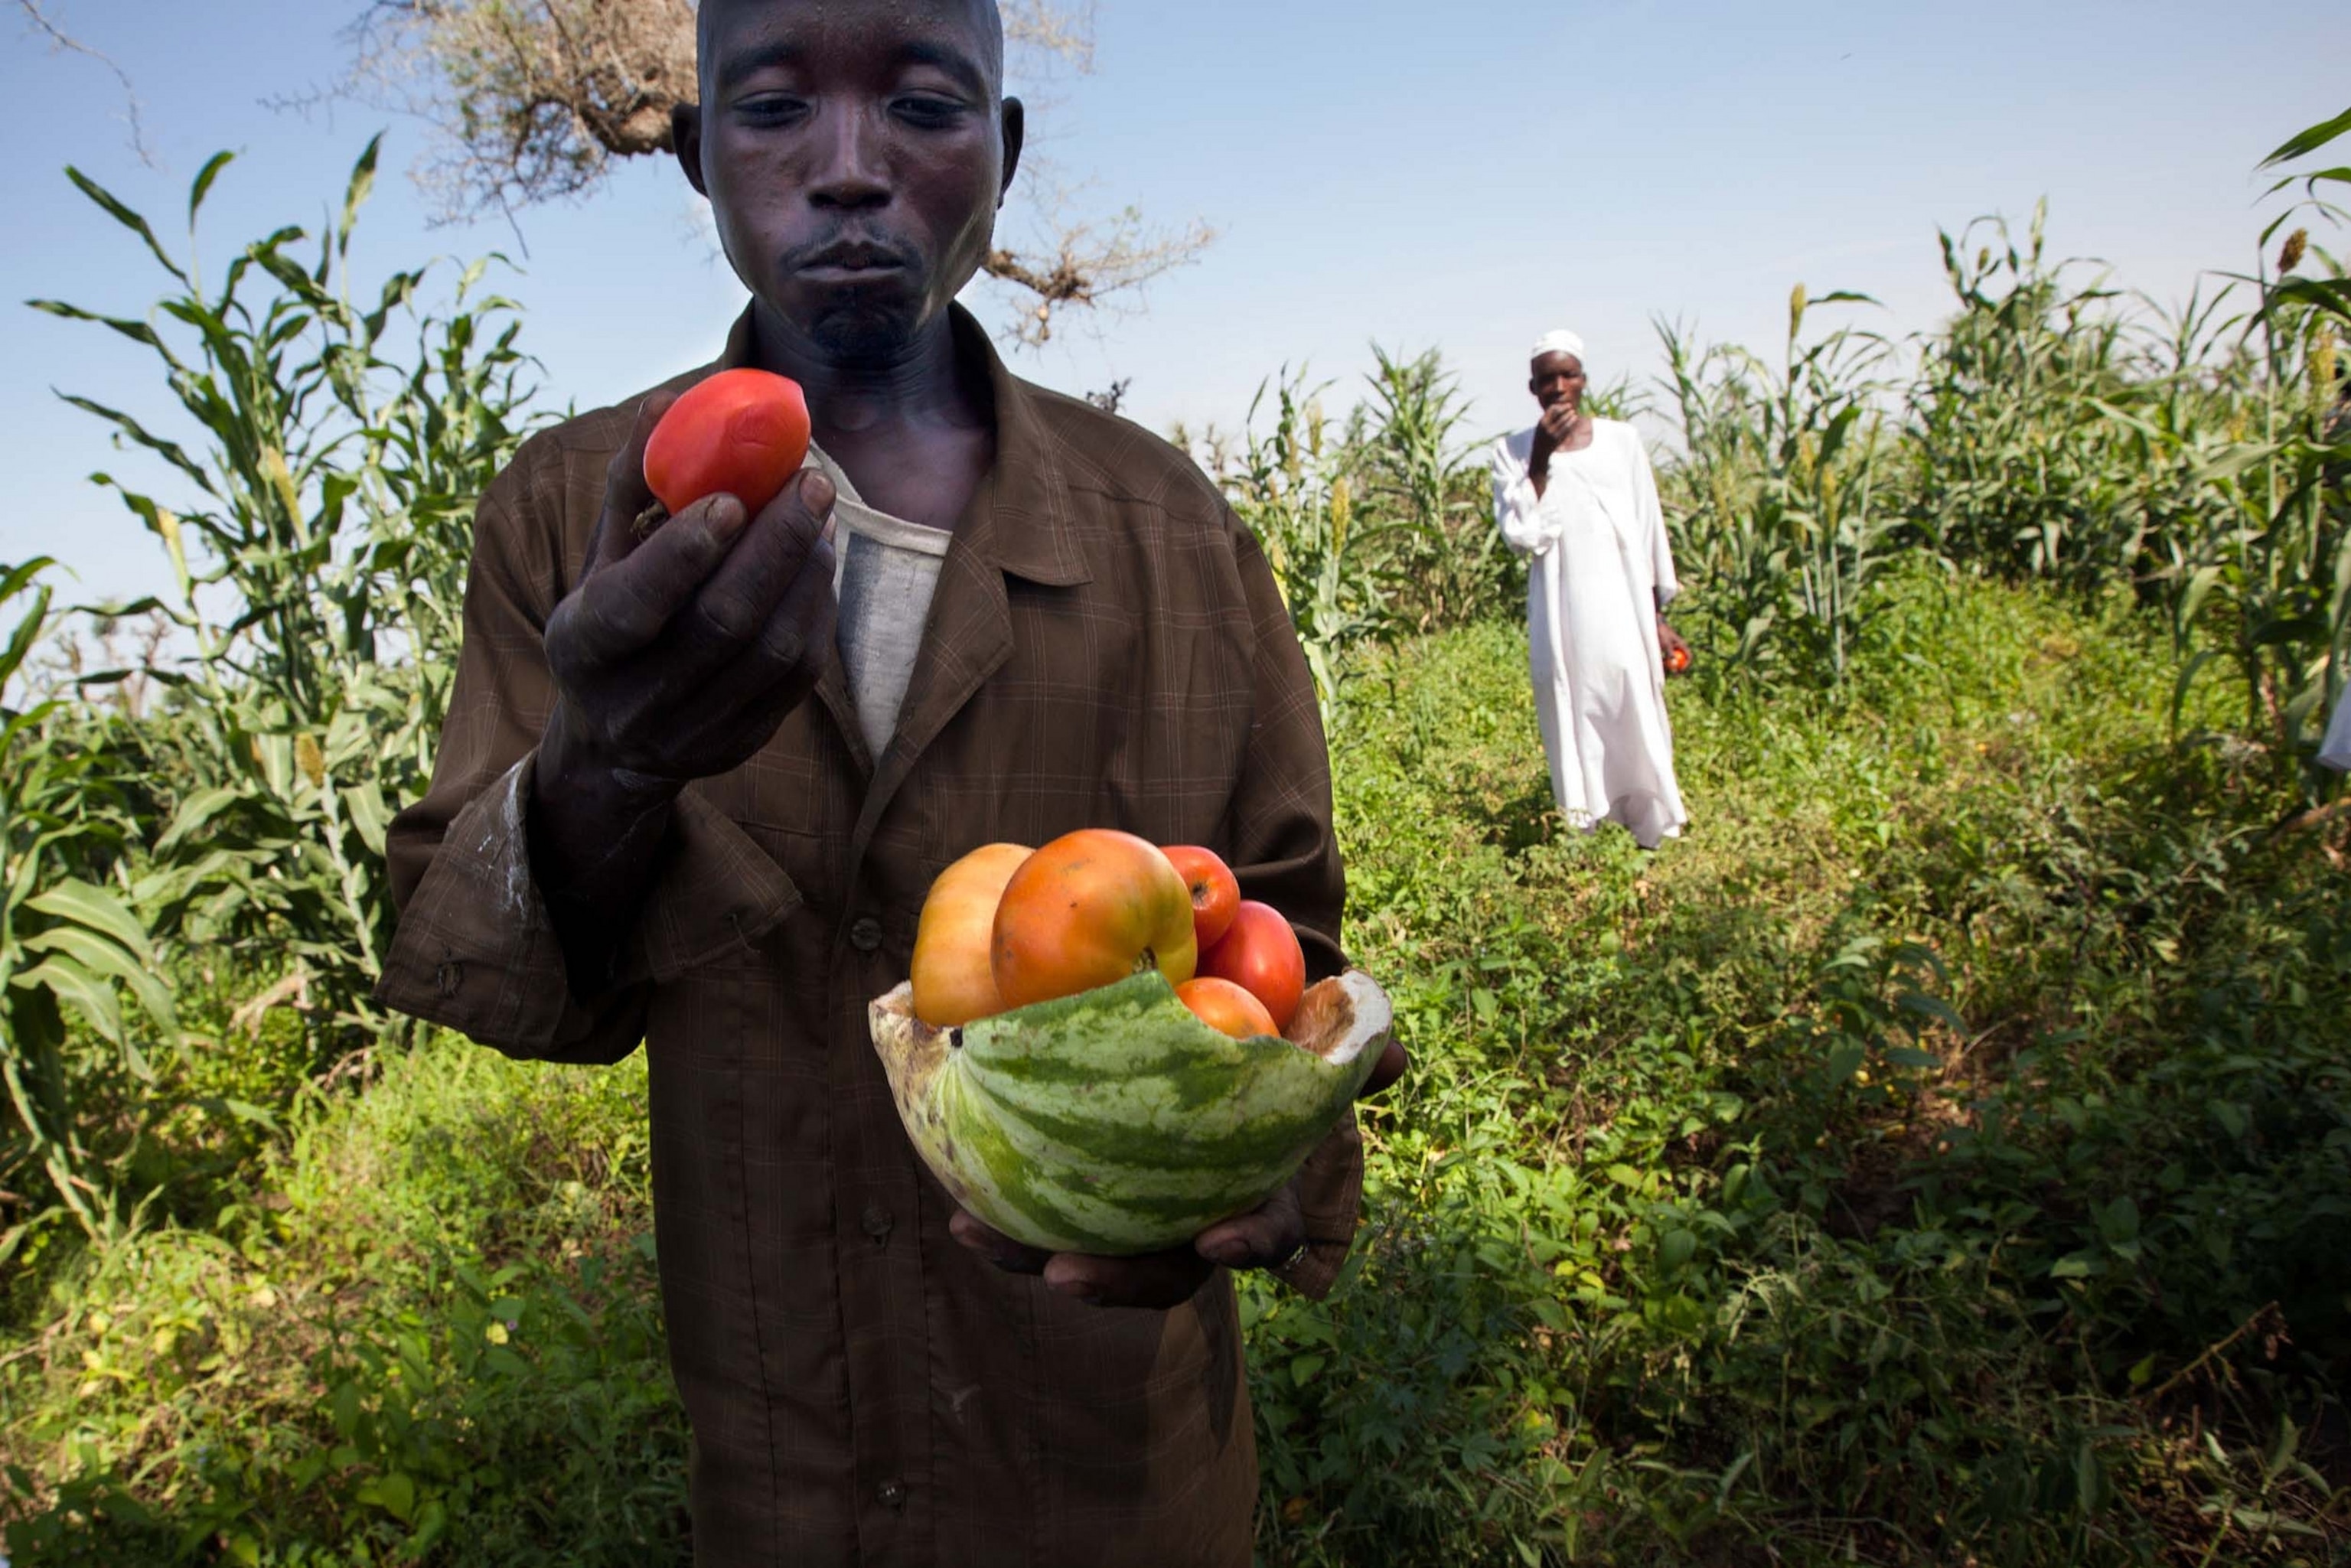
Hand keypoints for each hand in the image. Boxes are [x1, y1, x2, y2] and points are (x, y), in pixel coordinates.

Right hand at [540, 392, 838, 794]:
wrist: (614, 743)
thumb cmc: (610, 620)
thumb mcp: (601, 558)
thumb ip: (633, 484)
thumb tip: (669, 401)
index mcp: (584, 646)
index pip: (635, 603)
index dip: (685, 551)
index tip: (732, 496)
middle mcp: (635, 698)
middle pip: (722, 622)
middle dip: (775, 545)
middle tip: (811, 481)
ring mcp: (693, 731)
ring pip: (771, 650)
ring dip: (806, 572)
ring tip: (821, 513)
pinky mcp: (742, 743)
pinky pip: (798, 674)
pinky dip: (817, 609)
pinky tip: (820, 561)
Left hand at [951, 1031, 1408, 1309]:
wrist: (1215, 1021)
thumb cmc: (1271, 1041)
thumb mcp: (1315, 1042)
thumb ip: (1352, 1052)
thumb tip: (1393, 1058)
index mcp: (1259, 1195)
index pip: (1262, 1236)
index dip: (1247, 1245)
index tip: (1218, 1238)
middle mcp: (1195, 1219)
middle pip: (1160, 1272)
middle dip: (1115, 1283)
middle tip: (1067, 1275)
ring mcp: (1135, 1214)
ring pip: (1090, 1255)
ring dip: (1032, 1256)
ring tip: (979, 1235)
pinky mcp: (1080, 1193)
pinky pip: (1040, 1215)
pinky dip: (1003, 1217)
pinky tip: (958, 1205)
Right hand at [1532, 401, 1579, 461]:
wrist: (1540, 451)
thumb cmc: (1542, 435)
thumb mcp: (1541, 425)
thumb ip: (1548, 417)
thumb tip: (1560, 407)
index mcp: (1542, 421)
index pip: (1552, 409)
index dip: (1561, 406)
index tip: (1568, 405)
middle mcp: (1547, 427)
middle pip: (1560, 416)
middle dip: (1568, 411)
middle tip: (1573, 409)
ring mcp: (1553, 434)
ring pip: (1565, 423)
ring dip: (1571, 419)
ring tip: (1576, 415)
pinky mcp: (1558, 440)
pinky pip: (1566, 431)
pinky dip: (1571, 426)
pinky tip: (1574, 423)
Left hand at [1658, 618, 1690, 674]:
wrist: (1655, 626)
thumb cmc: (1662, 633)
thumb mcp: (1667, 644)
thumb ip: (1670, 654)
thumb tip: (1674, 664)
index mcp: (1682, 645)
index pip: (1689, 657)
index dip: (1686, 665)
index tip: (1681, 671)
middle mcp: (1679, 647)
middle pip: (1682, 660)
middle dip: (1678, 668)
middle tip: (1675, 675)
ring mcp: (1672, 648)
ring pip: (1674, 660)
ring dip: (1670, 665)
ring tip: (1665, 668)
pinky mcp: (1666, 649)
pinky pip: (1667, 658)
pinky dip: (1665, 661)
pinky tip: (1661, 663)